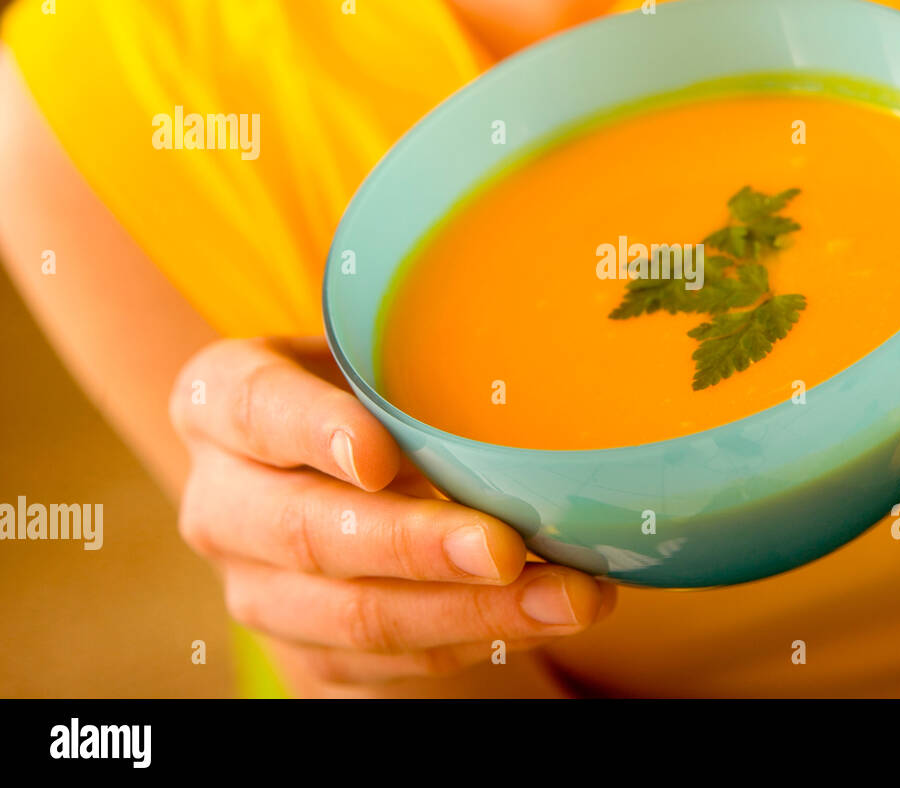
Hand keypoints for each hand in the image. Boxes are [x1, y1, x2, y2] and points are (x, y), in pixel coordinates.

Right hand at [169, 336, 614, 686]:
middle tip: (504, 548)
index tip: (379, 456)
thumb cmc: (368, 390)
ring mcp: (257, 590)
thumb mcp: (372, 350)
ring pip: (358, 617)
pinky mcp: (306, 654)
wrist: (330, 475)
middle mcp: (221, 505)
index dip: (316, 433)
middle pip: (307, 535)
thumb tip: (528, 374)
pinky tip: (545, 613)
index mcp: (219, 401)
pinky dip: (478, 639)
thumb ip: (414, 357)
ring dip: (474, 612)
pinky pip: (395, 663)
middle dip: (416, 547)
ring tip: (567, 595)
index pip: (256, 409)